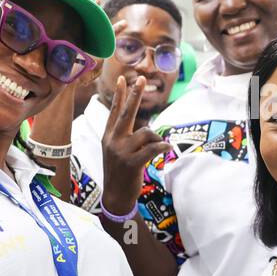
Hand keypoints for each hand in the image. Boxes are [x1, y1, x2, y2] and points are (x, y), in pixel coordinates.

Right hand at [101, 75, 169, 214]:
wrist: (115, 197)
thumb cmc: (119, 173)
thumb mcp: (115, 152)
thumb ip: (125, 137)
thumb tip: (146, 129)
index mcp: (109, 136)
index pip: (114, 111)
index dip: (120, 95)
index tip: (122, 79)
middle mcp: (113, 141)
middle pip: (126, 113)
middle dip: (134, 95)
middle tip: (141, 78)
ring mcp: (121, 151)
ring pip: (146, 133)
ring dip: (157, 138)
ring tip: (159, 146)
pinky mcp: (131, 163)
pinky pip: (152, 148)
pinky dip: (162, 147)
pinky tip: (167, 147)